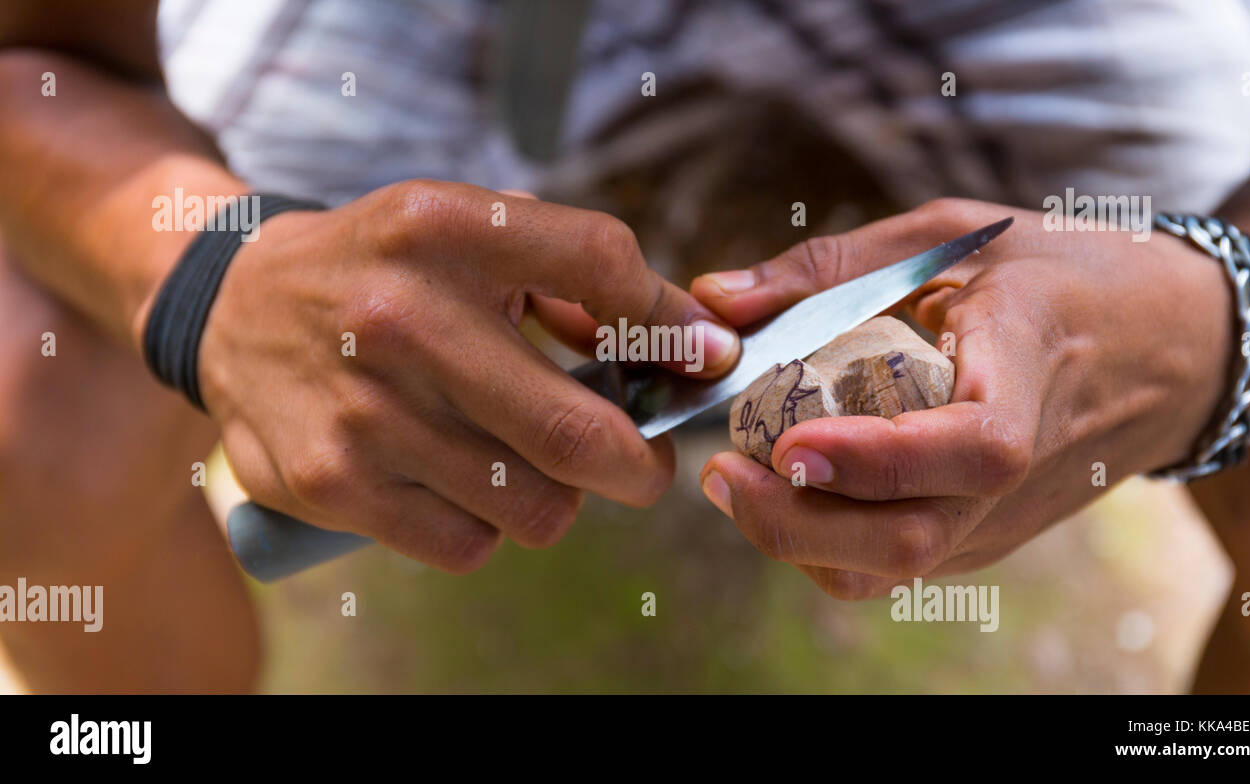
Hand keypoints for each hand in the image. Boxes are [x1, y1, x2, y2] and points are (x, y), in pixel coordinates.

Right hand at [190, 180, 739, 570]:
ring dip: (554, 497)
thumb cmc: (386, 271)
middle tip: (640, 463)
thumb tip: (690, 348)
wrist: (234, 308)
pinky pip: (469, 545)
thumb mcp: (469, 233)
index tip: (702, 359)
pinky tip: (459, 482)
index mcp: (444, 228)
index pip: (602, 264)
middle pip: (579, 435)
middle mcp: (400, 317)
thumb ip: (580, 277)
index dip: (672, 325)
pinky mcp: (330, 484)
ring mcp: (361, 411)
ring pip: (536, 508)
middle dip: (640, 466)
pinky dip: (487, 526)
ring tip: (522, 460)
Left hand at [690, 198, 1234, 597]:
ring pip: (891, 569)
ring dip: (798, 538)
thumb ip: (829, 266)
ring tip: (737, 477)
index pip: (971, 450)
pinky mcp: (984, 536)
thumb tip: (716, 299)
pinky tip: (787, 488)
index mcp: (1031, 374)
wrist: (1169, 345)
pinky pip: (895, 563)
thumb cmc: (1061, 275)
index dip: (877, 460)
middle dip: (796, 522)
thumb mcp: (953, 236)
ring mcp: (1002, 516)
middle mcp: (1020, 470)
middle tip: (721, 471)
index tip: (790, 442)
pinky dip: (825, 539)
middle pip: (910, 540)